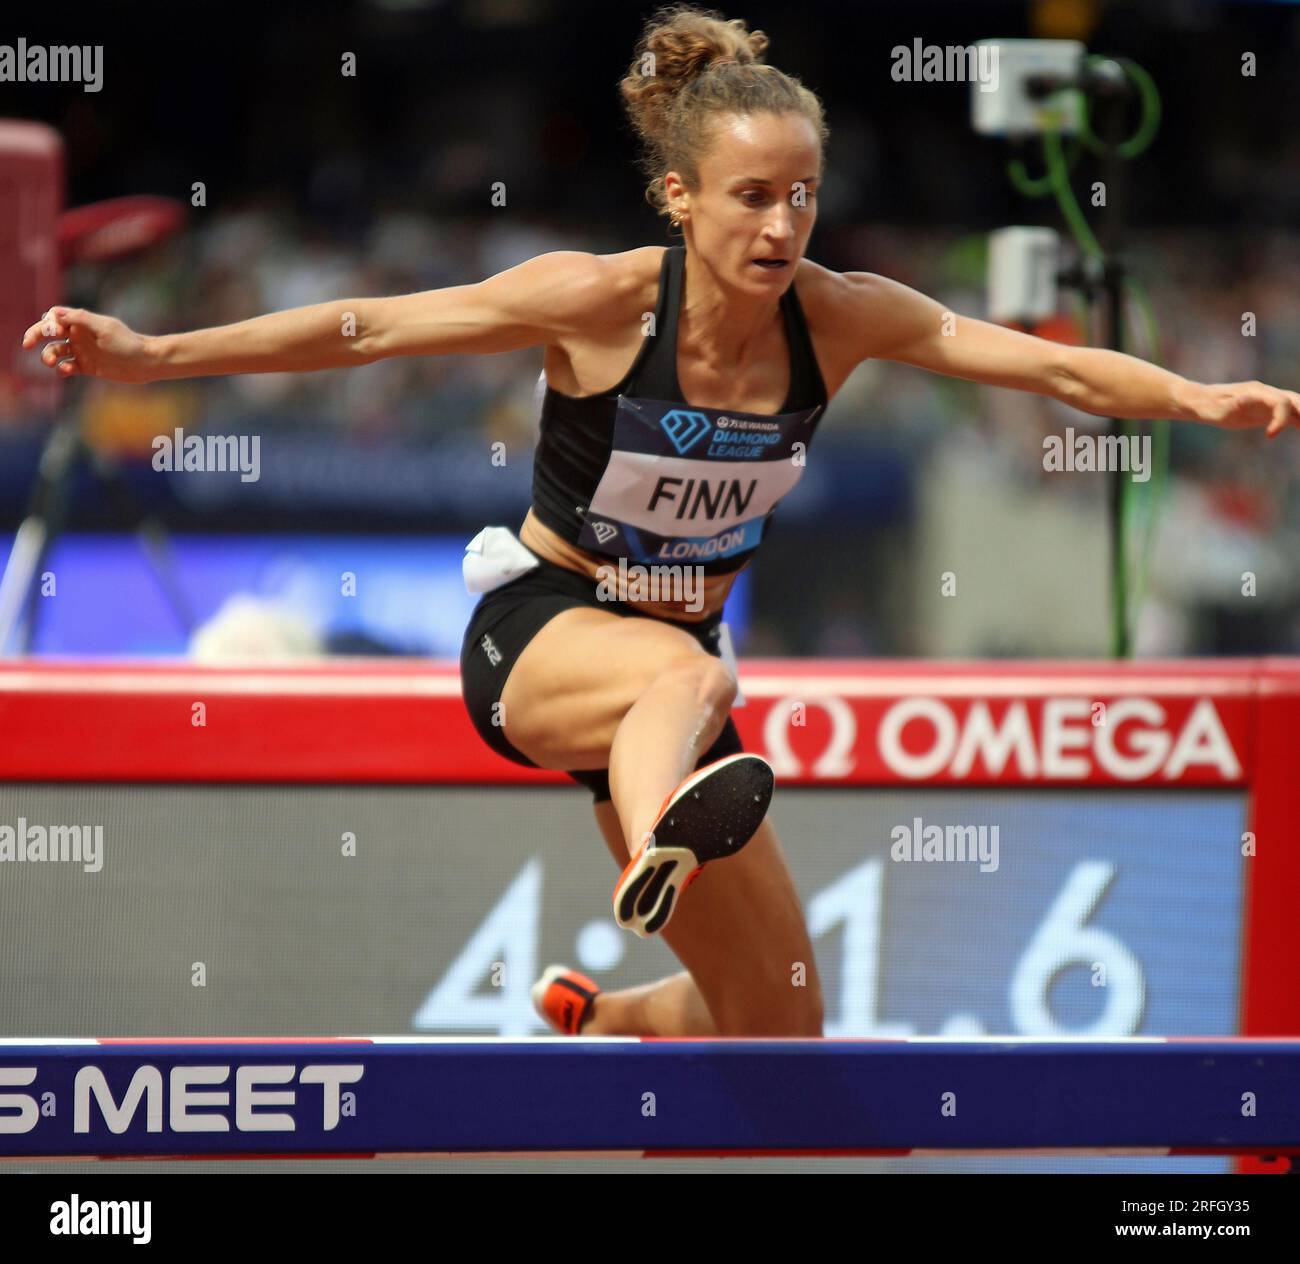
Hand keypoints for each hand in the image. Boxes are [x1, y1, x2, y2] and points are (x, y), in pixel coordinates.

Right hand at [21, 306, 154, 383]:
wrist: (146, 363)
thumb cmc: (127, 343)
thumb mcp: (104, 328)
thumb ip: (80, 319)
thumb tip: (55, 313)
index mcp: (82, 322)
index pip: (54, 318)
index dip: (47, 324)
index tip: (53, 332)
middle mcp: (79, 335)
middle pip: (49, 334)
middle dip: (36, 337)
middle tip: (26, 344)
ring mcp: (82, 351)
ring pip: (56, 352)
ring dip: (49, 356)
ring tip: (51, 362)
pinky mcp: (88, 367)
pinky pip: (67, 367)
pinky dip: (63, 369)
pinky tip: (67, 370)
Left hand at [1195, 380, 1299, 438]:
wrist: (1203, 401)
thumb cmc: (1208, 407)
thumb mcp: (1216, 409)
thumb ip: (1232, 405)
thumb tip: (1245, 400)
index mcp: (1256, 392)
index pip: (1281, 402)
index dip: (1281, 418)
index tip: (1269, 436)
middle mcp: (1267, 393)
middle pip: (1295, 400)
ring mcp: (1269, 401)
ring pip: (1295, 405)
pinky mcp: (1267, 410)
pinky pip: (1288, 413)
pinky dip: (1298, 420)